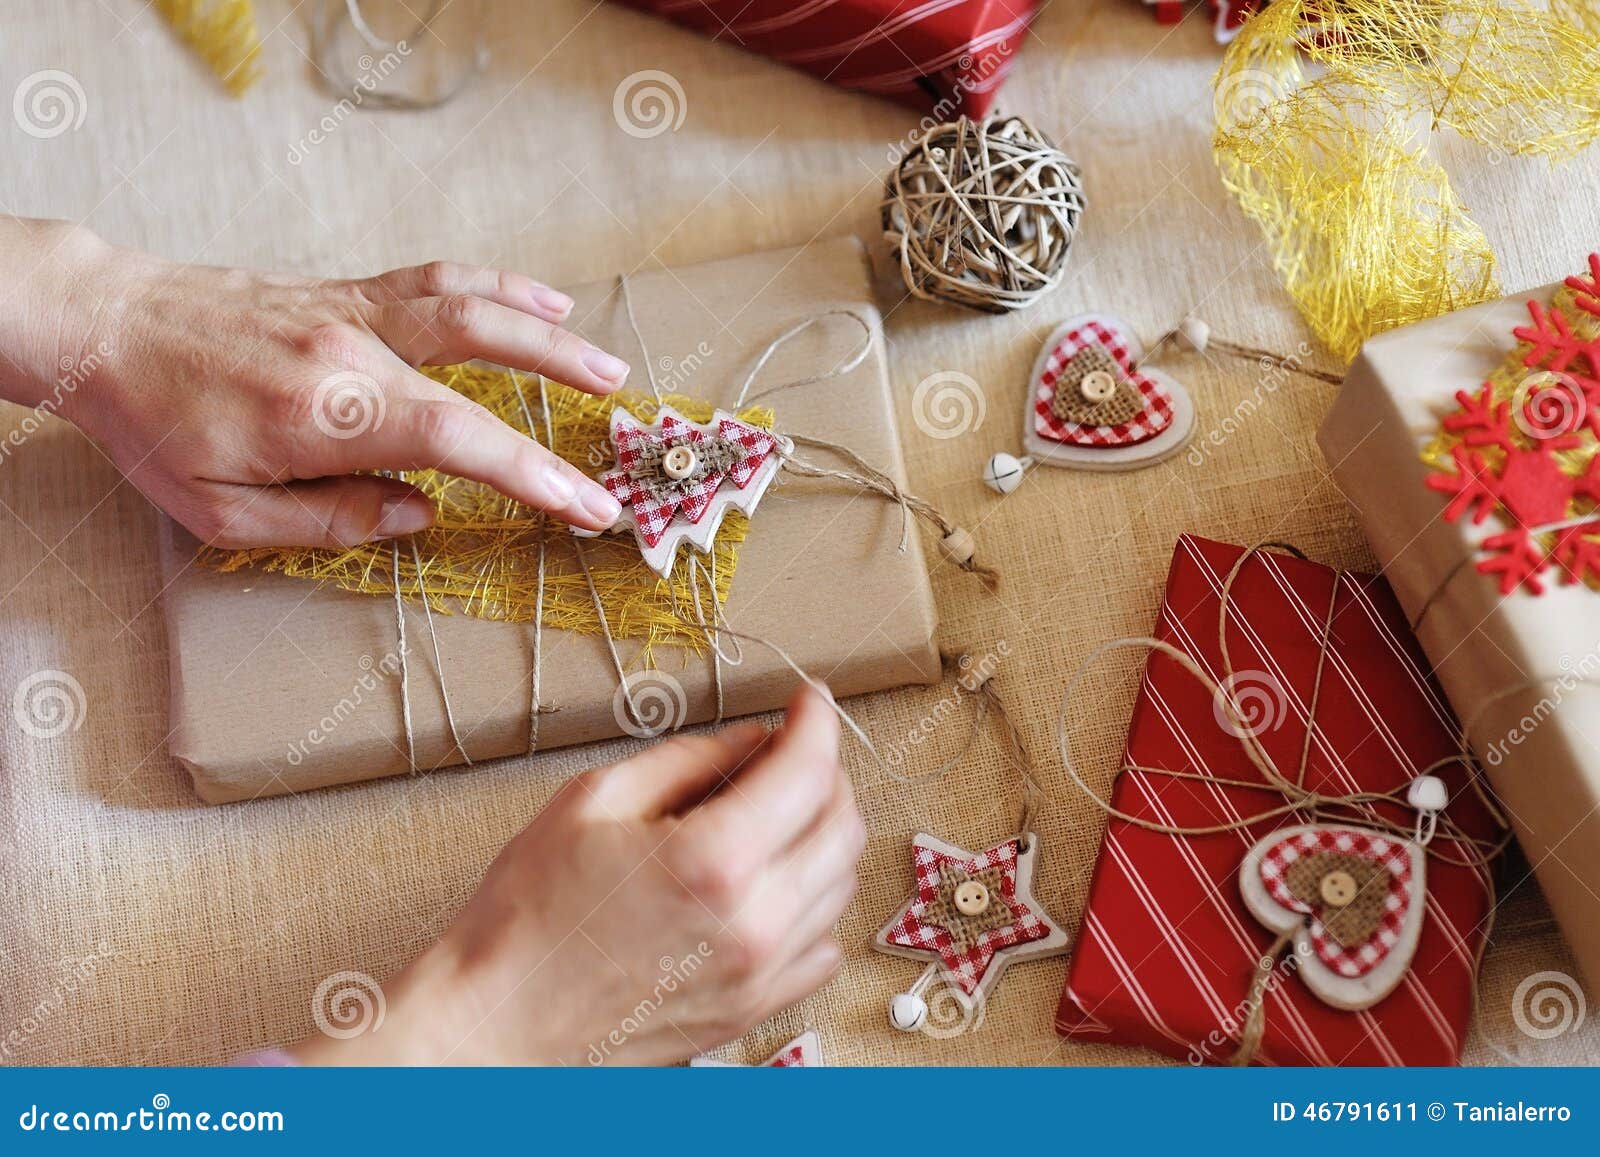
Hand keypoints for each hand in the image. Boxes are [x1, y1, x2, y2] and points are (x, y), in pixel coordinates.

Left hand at [0, 218, 626, 547]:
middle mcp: (352, 349)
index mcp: (328, 413)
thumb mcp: (222, 513)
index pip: (459, 442)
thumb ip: (330, 519)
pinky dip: (494, 286)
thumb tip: (418, 514)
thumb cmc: (153, 426)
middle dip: (562, 383)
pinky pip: (433, 280)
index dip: (535, 475)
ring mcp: (350, 309)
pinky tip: (535, 295)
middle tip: (624, 412)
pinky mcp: (341, 290)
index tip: (589, 505)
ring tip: (602, 357)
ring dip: (544, 326)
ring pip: (469, 305)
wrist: (103, 326)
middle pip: (483, 356)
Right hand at [290, 686, 863, 1065]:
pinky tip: (773, 882)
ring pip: (840, 884)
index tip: (809, 700)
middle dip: (826, 773)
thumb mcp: (594, 802)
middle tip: (788, 751)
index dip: (816, 721)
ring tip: (774, 813)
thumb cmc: (528, 917)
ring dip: (821, 834)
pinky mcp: (752, 1008)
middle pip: (843, 826)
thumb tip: (749, 742)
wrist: (499, 1019)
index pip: (808, 772)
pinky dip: (814, 902)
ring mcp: (760, 973)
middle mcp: (754, 922)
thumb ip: (686, 762)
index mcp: (714, 861)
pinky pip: (823, 945)